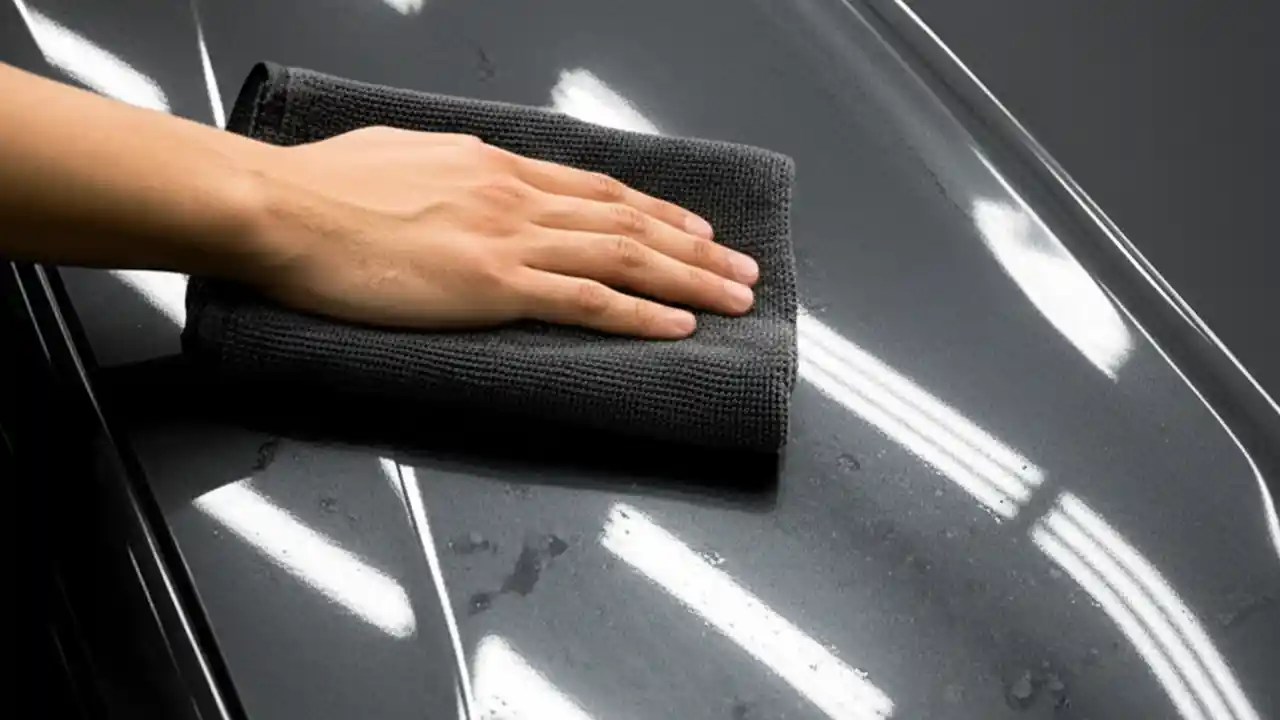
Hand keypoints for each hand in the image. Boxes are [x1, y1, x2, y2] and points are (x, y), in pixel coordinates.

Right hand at [240, 127, 758, 337]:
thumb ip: (451, 171)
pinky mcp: (492, 285)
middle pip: (628, 222)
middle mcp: (516, 196)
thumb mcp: (403, 156)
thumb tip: (466, 180)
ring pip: (623, 258)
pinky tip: (677, 328)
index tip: (693, 228)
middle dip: (695, 248)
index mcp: (495, 167)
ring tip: (735, 299)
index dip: (655, 211)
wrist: (282, 209)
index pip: (598, 189)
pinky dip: (638, 315)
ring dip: (689, 281)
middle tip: (742, 269)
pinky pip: (585, 302)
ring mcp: (509, 239)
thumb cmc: (323, 187)